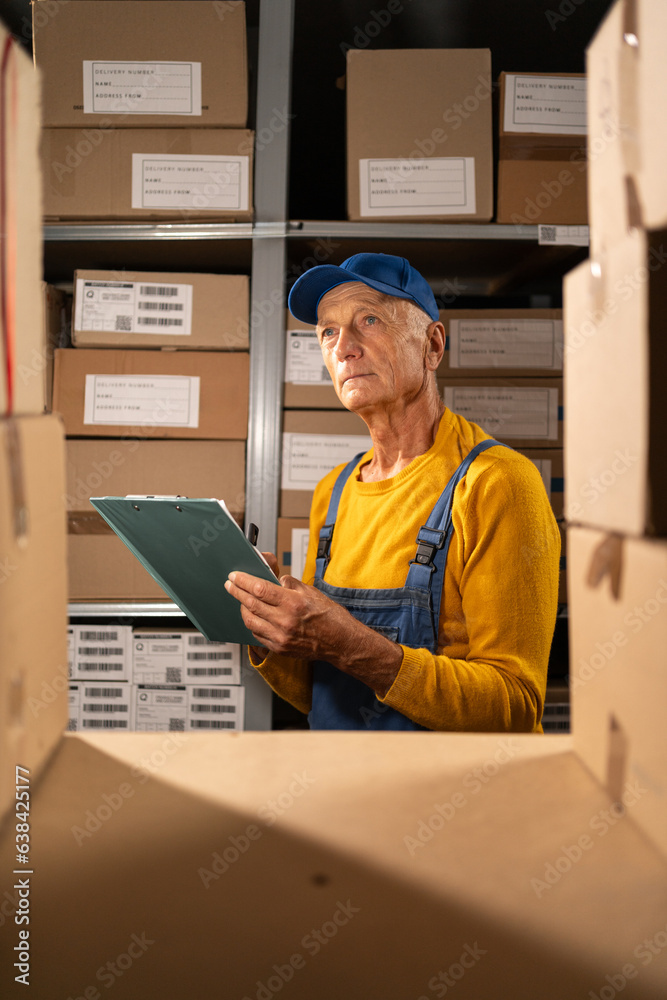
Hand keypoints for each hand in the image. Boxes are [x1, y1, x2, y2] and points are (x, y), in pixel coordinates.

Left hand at [224, 568, 402, 694]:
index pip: (259, 589)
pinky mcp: (280, 648)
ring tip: (240, 600)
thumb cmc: (330, 617)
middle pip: (250, 604)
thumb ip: (290, 585)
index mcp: (293, 603)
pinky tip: (252, 617)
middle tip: (230, 585)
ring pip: (250, 621)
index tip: (235, 576)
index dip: (243, 581)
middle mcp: (285, 621)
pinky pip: (257, 635)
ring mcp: (281, 637)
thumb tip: (274, 579)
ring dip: (241, 608)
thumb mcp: (312, 592)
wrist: (341, 642)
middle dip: (236, 592)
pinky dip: (252, 624)